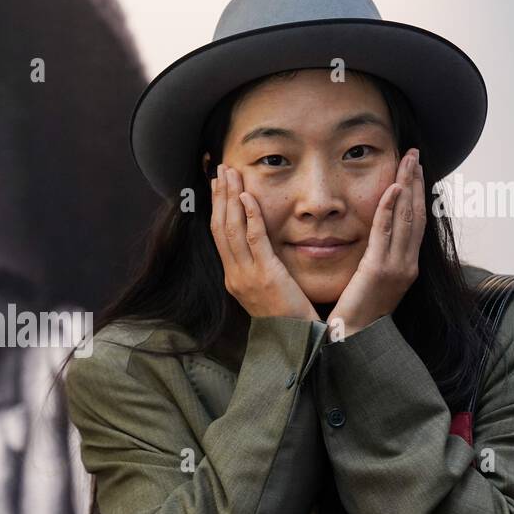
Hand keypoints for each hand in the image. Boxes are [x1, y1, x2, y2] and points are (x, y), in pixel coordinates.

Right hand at [210, 162, 317, 321]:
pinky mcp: (266, 276)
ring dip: (230, 199)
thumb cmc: (288, 319)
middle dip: (219, 196)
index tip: (217, 185)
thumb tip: (261, 247)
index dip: (217, 207)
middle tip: (220, 169)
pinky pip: (254, 241)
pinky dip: (249, 217)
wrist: (297, 343)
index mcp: (233, 278)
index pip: (219, 235)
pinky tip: (247, 198)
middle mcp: (234, 276)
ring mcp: (247, 276)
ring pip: (231, 230)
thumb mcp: (267, 292)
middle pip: (220, 228)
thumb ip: (261, 268)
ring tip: (230, 174)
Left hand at [326, 148, 425, 338]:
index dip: (418, 194)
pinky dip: (390, 210)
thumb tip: (375, 242)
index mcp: (406, 266)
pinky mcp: (378, 271)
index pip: (416, 222)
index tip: (415, 169)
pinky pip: (385, 234)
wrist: (352, 341)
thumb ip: (376, 260)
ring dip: (407, 186)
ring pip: (406, 219)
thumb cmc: (358, 315)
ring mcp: (396, 268)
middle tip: (414, 154)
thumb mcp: (372, 283)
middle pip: (417, 214)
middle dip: (416, 182)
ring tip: (407, 160)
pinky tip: (392, 188)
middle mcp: (407, 265)